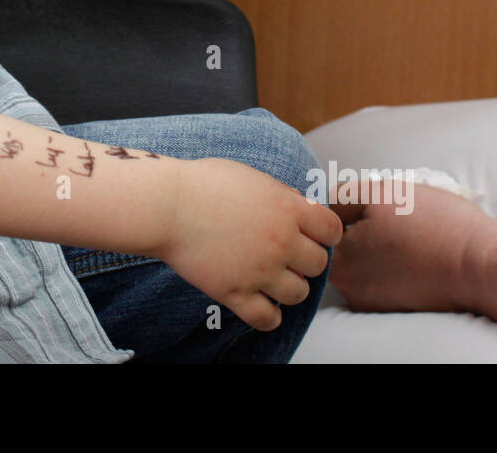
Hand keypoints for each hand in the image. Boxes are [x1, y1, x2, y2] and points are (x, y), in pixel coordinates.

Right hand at [155, 157, 342, 330]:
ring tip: (270, 278)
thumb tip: (301, 209)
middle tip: (285, 256)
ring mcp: (259, 270)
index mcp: (287, 209)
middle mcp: (280, 241)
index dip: (324, 234)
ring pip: (298, 294)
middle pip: (318, 265)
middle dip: (304, 261)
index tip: (311, 236)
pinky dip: (268, 315)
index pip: (332, 231)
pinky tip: (258, 303)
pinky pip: (268, 319)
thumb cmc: (202, 184)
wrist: (165, 205)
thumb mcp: (251, 178)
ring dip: (288, 288)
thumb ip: (281, 195)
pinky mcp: (234, 292)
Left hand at [330, 182, 496, 315]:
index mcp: (341, 264)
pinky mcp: (404, 305)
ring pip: (372, 255)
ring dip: (387, 240)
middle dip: (368, 224)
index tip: (385, 204)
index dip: (356, 204)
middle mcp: (353, 291)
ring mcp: (378, 302)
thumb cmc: (434, 225)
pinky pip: (393, 271)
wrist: (487, 266)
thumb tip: (327, 203)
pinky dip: (404, 258)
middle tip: (403, 217)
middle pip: (349, 241)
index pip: (330, 223)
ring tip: (417, 231)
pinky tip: (425, 249)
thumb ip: (342, 196)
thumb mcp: (380, 192)